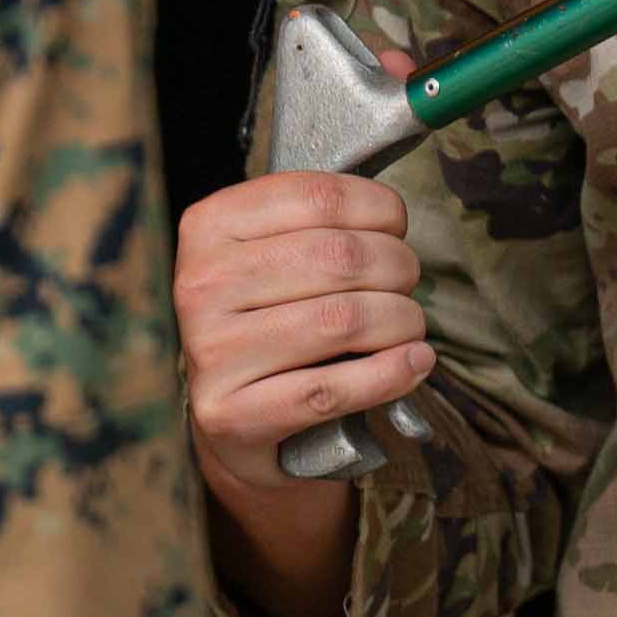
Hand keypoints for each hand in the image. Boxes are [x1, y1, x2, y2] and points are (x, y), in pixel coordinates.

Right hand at [176, 159, 437, 507]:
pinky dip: (390, 374)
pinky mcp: (230, 416)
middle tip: (407, 282)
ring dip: (401, 320)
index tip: (396, 229)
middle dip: (397, 267)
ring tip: (410, 324)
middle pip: (338, 257)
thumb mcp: (270, 253)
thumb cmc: (266, 319)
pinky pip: (331, 390)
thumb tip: (396, 220)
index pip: (319, 198)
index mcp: (209, 226)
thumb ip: (319, 224)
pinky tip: (415, 361)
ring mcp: (212, 353)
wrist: (229, 418)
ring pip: (342, 321)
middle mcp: (202, 285)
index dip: (379, 209)